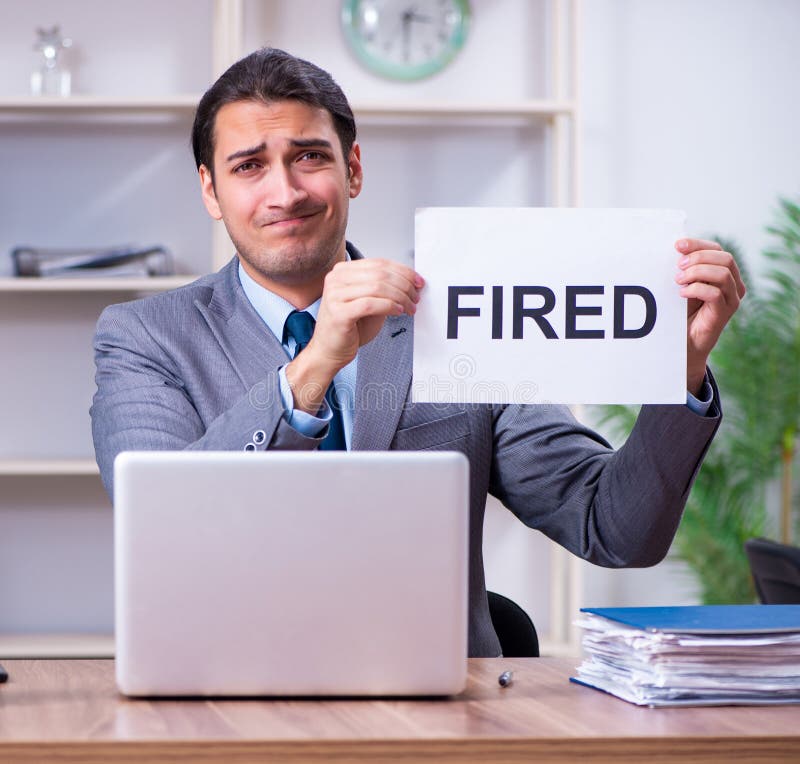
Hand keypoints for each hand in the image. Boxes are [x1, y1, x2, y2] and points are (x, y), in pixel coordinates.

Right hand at [286, 259, 423, 412]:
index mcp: (342, 271)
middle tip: (416, 297)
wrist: (329, 351)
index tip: (418, 281)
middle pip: (380, 273)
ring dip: (400, 297)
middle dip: (404, 285)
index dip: (403, 271)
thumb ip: (384, 289)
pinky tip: (398, 312)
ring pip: (378, 287)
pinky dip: (389, 306)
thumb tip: (411, 281)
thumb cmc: (349, 328)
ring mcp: (335, 295)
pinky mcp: (338, 312)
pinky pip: (371, 304)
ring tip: (410, 307)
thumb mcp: (370, 302)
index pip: (379, 263)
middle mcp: (336, 279)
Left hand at [675, 238, 745, 394]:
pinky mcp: (725, 312)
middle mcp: (733, 284)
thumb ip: (685, 268)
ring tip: (679, 281)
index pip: (717, 249)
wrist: (683, 342)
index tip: (677, 245)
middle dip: (698, 258)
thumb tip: (677, 248)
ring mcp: (732, 298)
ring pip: (722, 273)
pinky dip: (696, 289)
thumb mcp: (683, 285)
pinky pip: (715, 293)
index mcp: (724, 272)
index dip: (698, 245)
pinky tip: (682, 293)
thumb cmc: (682, 312)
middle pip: (724, 257)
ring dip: (697, 273)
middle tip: (677, 268)